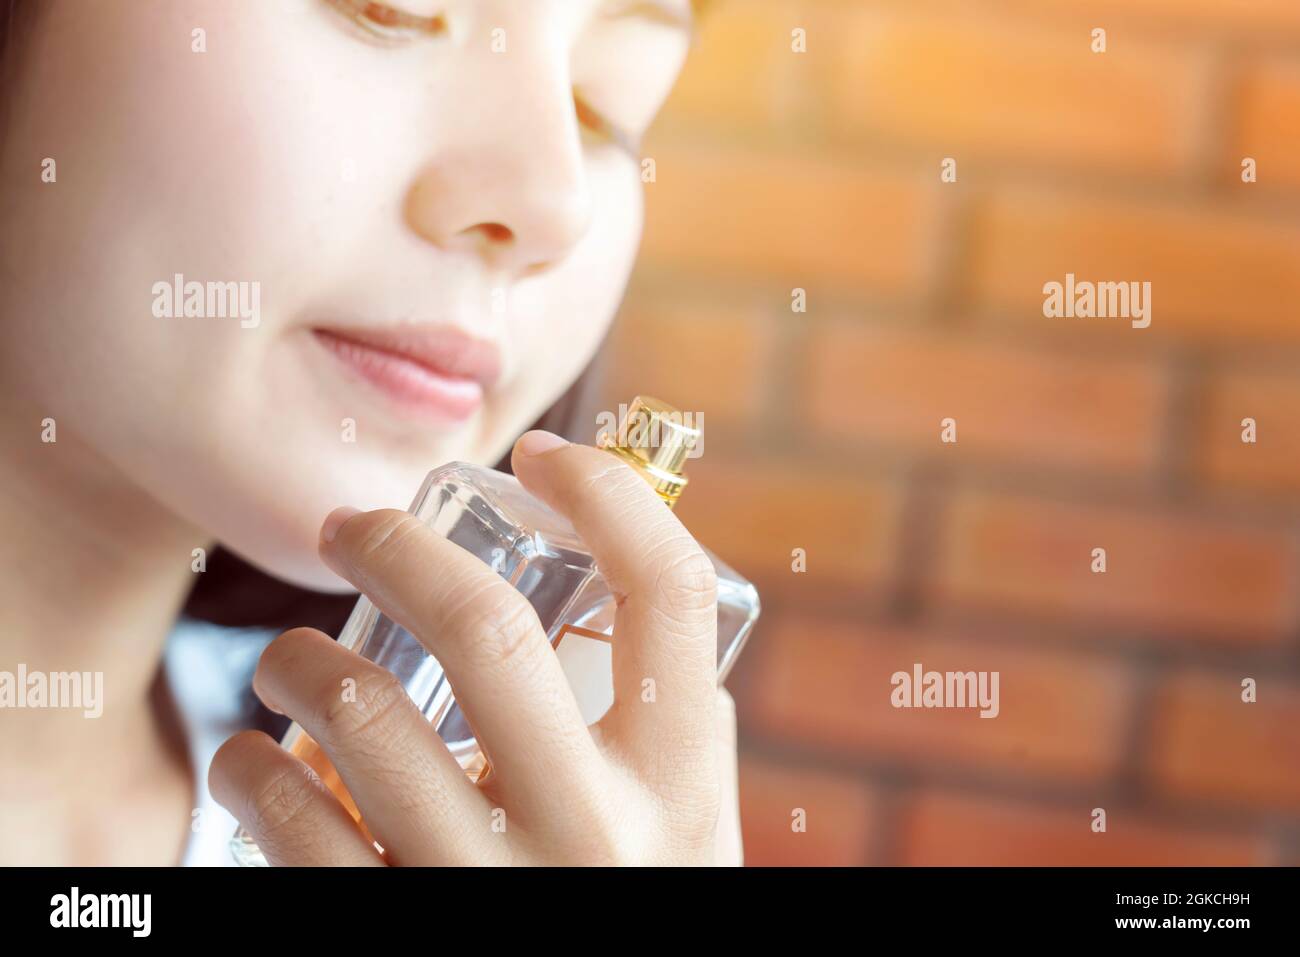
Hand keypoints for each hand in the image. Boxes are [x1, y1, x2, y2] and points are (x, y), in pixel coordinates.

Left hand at [210, 431, 742, 865]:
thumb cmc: (633, 904)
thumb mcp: (683, 829)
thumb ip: (662, 726)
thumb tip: (608, 584)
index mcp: (684, 787)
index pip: (668, 594)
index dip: (610, 495)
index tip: (547, 451)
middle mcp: (597, 838)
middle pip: (487, 632)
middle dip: (399, 546)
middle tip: (352, 524)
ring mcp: (490, 894)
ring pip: (362, 718)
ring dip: (299, 660)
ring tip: (290, 658)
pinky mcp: (398, 937)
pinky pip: (291, 828)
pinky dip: (252, 773)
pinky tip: (256, 761)